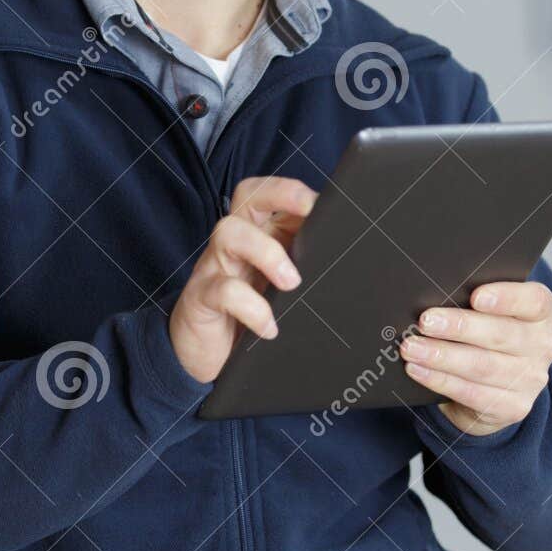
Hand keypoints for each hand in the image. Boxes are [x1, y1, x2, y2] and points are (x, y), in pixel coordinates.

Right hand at [169, 175, 318, 383]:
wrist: (206, 357)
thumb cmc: (249, 318)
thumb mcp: (282, 291)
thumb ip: (306, 272)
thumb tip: (352, 266)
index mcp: (259, 235)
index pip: (274, 196)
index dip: (298, 193)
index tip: (329, 206)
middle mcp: (235, 243)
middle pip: (248, 195)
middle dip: (280, 193)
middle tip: (309, 210)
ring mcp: (214, 266)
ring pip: (230, 232)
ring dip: (266, 252)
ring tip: (292, 283)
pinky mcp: (199, 297)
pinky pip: (222, 290)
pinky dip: (251, 307)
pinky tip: (269, 327)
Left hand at [399, 281, 551, 436]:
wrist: (495, 388)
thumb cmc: (485, 337)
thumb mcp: (488, 316)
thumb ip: (470, 303)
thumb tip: (431, 295)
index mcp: (541, 314)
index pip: (535, 301)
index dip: (507, 297)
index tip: (475, 296)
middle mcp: (542, 345)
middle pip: (501, 334)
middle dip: (459, 327)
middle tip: (426, 321)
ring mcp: (531, 379)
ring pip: (482, 365)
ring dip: (442, 356)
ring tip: (412, 347)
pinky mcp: (513, 407)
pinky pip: (471, 393)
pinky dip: (439, 380)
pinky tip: (417, 370)